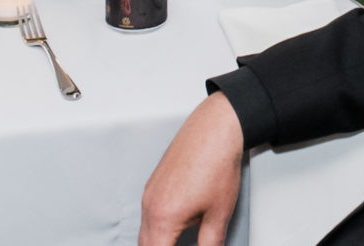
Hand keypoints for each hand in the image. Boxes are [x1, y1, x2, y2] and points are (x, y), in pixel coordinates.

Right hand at [140, 93, 245, 245]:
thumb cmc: (217, 163)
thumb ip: (210, 242)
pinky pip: (147, 211)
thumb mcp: (219, 213)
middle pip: (144, 244)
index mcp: (163, 218)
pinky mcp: (154, 181)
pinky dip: (156, 224)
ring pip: (144, 229)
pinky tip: (174, 223)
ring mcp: (150, 191)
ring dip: (157, 239)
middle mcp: (150, 205)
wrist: (216, 129)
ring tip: (176, 241)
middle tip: (178, 245)